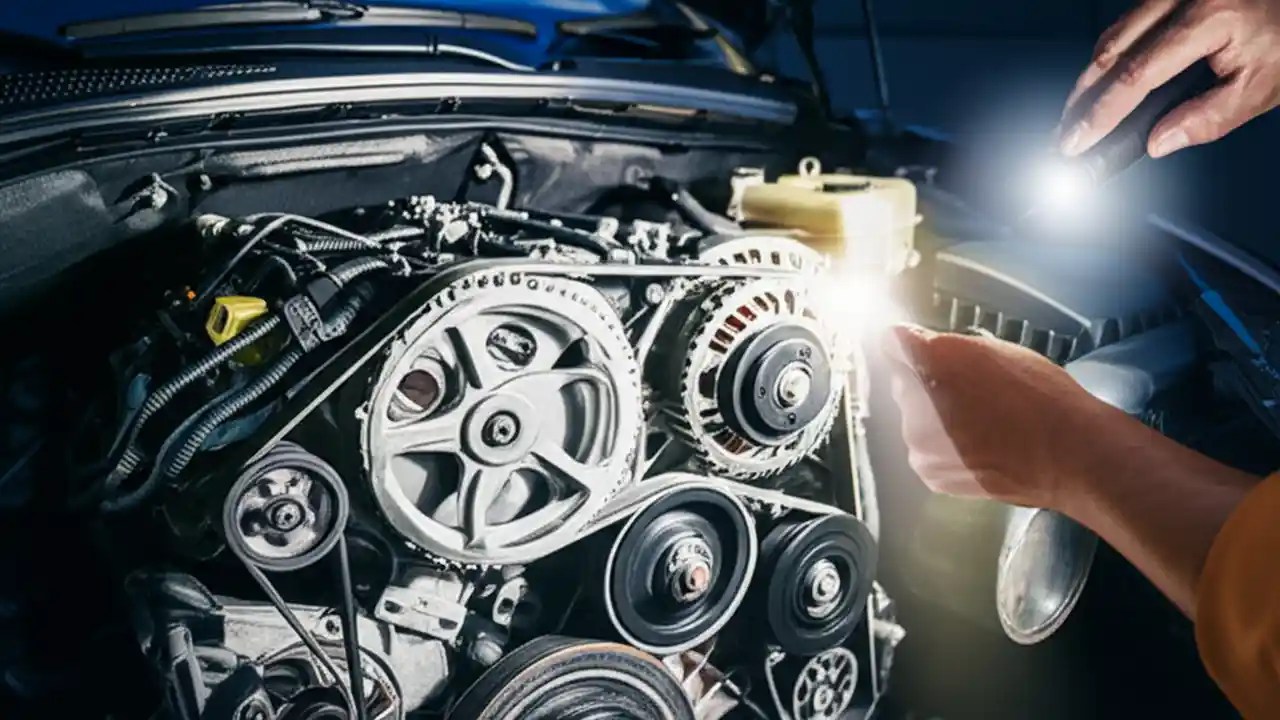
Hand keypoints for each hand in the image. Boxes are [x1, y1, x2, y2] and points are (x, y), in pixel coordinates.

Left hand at [883, 324, 1120, 509]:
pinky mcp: (928, 471)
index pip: (893, 342)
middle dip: (927, 384)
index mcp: (930, 358)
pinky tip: (978, 447)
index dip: (910, 345)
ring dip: (935, 419)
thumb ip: (945, 344)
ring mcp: (917, 440)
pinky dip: (944, 448)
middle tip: (972, 394)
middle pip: (903, 383)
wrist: (1070, 455)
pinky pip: (926, 451)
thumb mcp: (996, 350)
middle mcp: (913, 400)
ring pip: (913, 419)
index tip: (923, 350)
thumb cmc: (1042, 397)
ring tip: (982, 425)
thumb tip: (911, 343)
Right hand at [1059, 0, 1279, 157]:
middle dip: (1081, 98)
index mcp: (1211, 17)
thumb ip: (1209, 118)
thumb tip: (1157, 143)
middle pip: (1112, 50)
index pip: (1138, 74)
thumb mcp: (1262, 88)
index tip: (1076, 142)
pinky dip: (1108, 57)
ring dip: (1090, 78)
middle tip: (1064, 136)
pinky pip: (1128, 23)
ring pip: (1113, 35)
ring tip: (1075, 117)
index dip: (1101, 113)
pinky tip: (1098, 85)